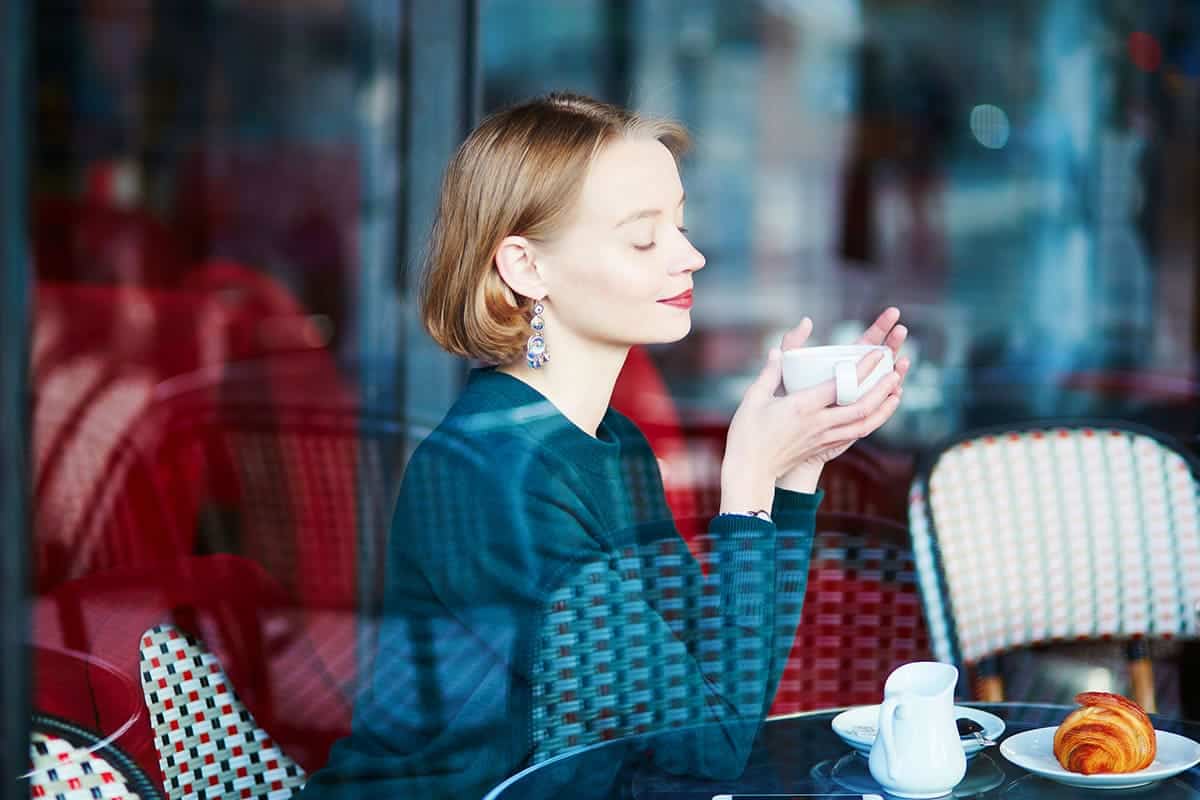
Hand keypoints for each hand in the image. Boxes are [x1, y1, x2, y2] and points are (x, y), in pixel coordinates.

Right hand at [721, 319, 904, 508]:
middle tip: (896, 371)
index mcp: (802, 407)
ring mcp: (824, 438)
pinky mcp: (824, 448)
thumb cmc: (747, 434)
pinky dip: (871, 422)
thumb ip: (770, 372)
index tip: (877, 352)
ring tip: (896, 392)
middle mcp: (819, 423)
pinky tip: (878, 413)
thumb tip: (777, 351)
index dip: (862, 368)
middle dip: (882, 388)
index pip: (840, 385)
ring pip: (864, 424)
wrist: (750, 472)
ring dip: (883, 408)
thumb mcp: (753, 398)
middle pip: (860, 406)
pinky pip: (855, 434)